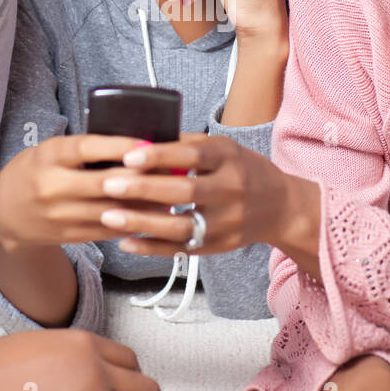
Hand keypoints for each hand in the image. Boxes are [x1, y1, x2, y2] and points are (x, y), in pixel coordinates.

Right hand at [0, 135, 173, 252]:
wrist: (4, 213)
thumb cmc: (36, 171)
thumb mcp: (51, 150)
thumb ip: (84, 148)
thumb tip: (134, 145)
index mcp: (49, 157)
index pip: (88, 148)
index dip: (120, 147)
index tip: (148, 144)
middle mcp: (53, 187)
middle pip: (104, 183)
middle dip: (140, 179)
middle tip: (171, 171)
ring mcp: (61, 215)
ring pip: (111, 210)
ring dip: (144, 205)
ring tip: (172, 195)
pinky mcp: (70, 235)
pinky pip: (108, 229)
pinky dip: (133, 222)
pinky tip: (154, 215)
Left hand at [94, 133, 295, 255]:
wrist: (280, 208)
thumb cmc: (243, 171)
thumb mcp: (225, 149)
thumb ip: (189, 146)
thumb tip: (143, 141)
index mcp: (230, 159)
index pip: (193, 155)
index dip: (161, 155)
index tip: (129, 156)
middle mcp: (232, 191)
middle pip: (185, 192)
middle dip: (144, 188)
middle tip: (109, 184)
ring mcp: (226, 223)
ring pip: (181, 226)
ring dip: (142, 222)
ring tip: (108, 215)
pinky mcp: (219, 246)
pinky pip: (181, 249)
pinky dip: (151, 247)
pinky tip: (125, 242)